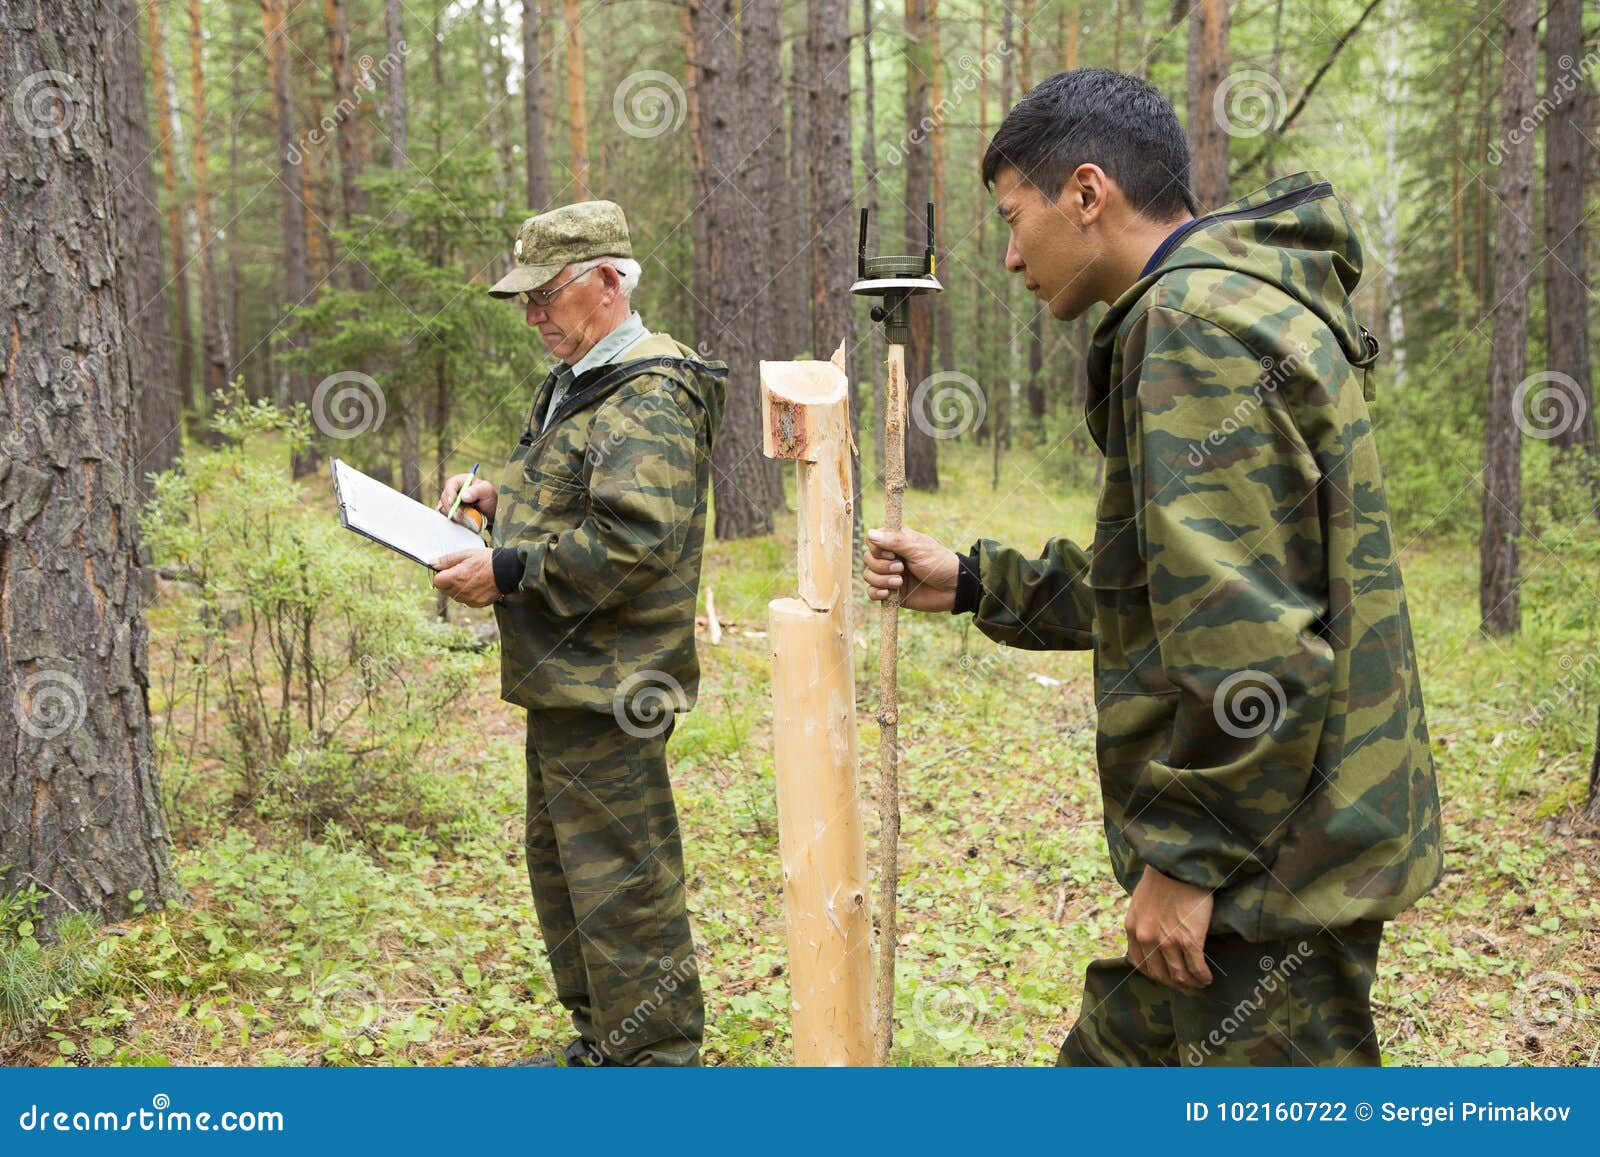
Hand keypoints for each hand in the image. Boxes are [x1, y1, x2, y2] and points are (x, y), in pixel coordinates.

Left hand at [432, 548, 500, 606]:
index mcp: (456, 577)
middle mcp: (461, 591)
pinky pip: (466, 600)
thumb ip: (447, 560)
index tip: (448, 570)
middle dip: (449, 582)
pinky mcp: (477, 604)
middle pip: (445, 590)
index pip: (437, 582)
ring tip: (472, 578)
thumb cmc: (487, 560)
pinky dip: (468, 594)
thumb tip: (432, 563)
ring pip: (455, 596)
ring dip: (458, 589)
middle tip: (462, 572)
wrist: (507, 570)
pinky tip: (477, 585)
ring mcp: (469, 599)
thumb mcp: (466, 554)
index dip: (441, 575)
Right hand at [439, 474, 497, 526]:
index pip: (450, 484)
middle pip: (444, 497)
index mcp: (461, 481)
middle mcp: (453, 490)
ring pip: (443, 507)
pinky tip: (462, 521)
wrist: (489, 513)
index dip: (450, 492)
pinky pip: (446, 516)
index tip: (453, 501)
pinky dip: (452, 519)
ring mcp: (450, 502)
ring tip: (464, 519)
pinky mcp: (450, 511)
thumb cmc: (489, 498)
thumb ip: (477, 491)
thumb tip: (463, 496)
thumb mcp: (487, 491)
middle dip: (451, 507)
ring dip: (452, 515)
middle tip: (459, 516)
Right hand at [862, 527, 959, 612]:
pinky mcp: (891, 592)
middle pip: (868, 559)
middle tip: (901, 568)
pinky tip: (889, 593)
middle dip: (881, 566)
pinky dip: (876, 593)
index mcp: (897, 543)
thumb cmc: (939, 564)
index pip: (872, 540)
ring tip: (900, 582)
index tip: (892, 553)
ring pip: (868, 575)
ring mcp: (890, 575)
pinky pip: (872, 592)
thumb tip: (870, 533)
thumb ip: (894, 541)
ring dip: (881, 580)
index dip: (877, 548)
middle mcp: (891, 558)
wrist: (953, 589)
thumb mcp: (918, 549)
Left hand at [1125, 867, 1213, 991]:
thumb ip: (1141, 921)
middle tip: (1185, 984)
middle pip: (1160, 974)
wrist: (1178, 866)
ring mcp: (1168, 941)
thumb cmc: (1162, 878)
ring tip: (1199, 983)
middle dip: (1174, 983)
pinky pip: (1196, 968)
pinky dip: (1203, 977)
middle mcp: (1147, 939)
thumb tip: (1148, 936)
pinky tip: (1208, 978)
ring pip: (1179, 975)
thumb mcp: (1140, 901)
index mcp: (1133, 929)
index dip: (1155, 975)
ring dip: (1190, 983)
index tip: (1166, 976)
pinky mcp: (1189, 939)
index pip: (1141, 964)